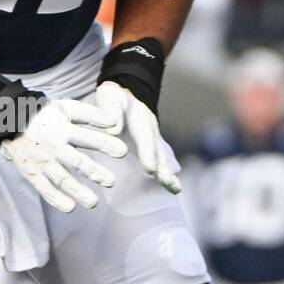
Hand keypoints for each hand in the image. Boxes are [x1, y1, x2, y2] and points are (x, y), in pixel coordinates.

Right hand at [0, 96, 126, 212]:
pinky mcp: (32, 173)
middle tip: (111, 182)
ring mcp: (42, 162)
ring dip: (77, 191)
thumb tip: (114, 122)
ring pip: (61, 178)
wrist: (11, 123)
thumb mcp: (67, 108)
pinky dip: (55, 198)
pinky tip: (70, 208)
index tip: (122, 152)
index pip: (87, 137)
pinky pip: (44, 188)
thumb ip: (91, 114)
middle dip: (94, 171)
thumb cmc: (46, 116)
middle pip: (76, 161)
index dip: (105, 144)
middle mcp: (53, 146)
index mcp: (63, 129)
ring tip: (93, 203)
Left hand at [95, 79, 180, 193]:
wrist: (124, 94)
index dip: (148, 154)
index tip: (150, 170)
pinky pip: (161, 160)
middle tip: (167, 183)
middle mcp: (151, 129)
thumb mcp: (108, 96)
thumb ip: (110, 109)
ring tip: (175, 189)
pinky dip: (167, 174)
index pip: (145, 137)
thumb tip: (113, 128)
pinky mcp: (153, 147)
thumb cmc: (113, 97)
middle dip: (163, 168)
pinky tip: (173, 188)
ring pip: (163, 157)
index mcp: (140, 118)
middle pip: (159, 150)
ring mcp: (154, 139)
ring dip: (168, 174)